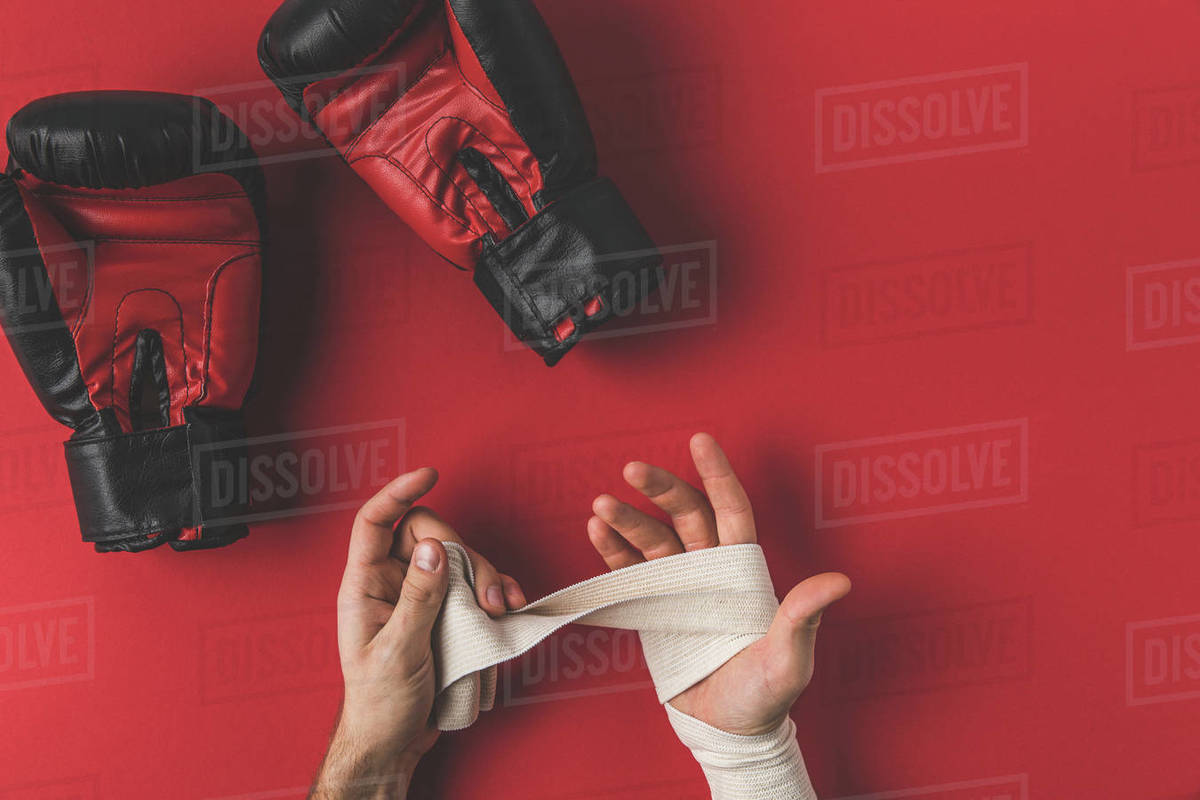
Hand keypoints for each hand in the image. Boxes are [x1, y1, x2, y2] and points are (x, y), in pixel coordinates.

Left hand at [311, 469, 525, 798]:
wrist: (394, 741)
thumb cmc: (380, 702)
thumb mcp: (397, 652)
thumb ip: (417, 599)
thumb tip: (432, 548)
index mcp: (365, 584)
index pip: (375, 521)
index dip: (398, 492)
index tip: (429, 474)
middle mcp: (393, 581)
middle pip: (429, 534)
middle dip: (464, 552)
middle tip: (485, 590)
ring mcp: (422, 596)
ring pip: (460, 559)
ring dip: (487, 575)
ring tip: (501, 607)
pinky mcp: (447, 613)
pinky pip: (476, 586)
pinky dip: (497, 592)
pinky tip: (510, 610)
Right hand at [587, 434, 849, 735]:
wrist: (728, 728)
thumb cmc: (766, 693)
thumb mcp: (790, 657)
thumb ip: (804, 617)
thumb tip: (840, 581)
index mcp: (744, 569)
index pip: (730, 509)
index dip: (717, 474)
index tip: (700, 440)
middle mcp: (711, 568)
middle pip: (684, 514)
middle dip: (659, 488)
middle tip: (632, 468)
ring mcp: (680, 585)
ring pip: (652, 539)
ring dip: (627, 519)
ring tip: (602, 505)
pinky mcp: (654, 607)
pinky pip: (630, 570)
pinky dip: (613, 549)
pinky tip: (596, 530)